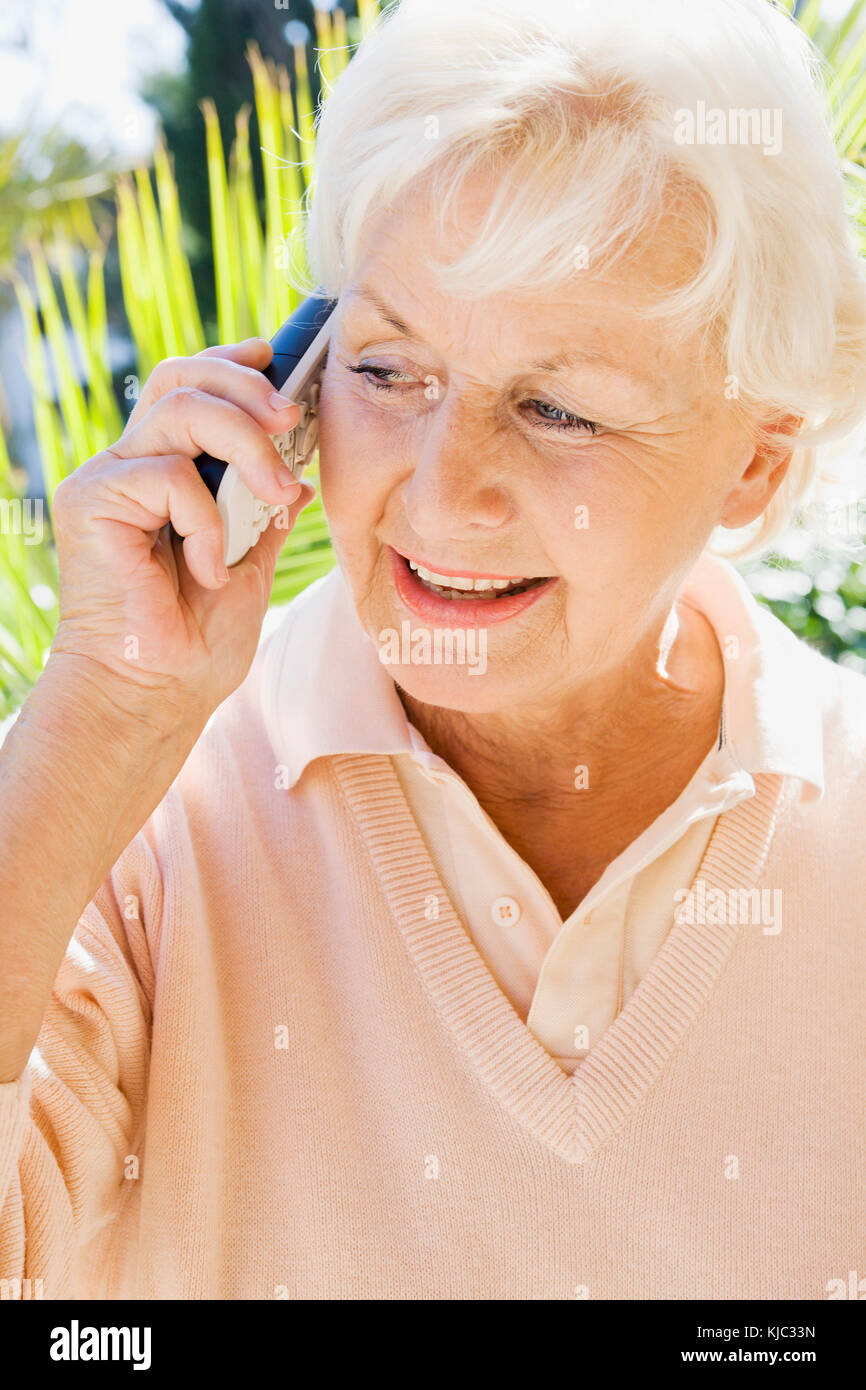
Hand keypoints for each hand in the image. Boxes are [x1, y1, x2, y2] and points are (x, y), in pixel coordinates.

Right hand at [48, 338, 315, 725]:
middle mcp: (129, 468)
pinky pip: (169, 477)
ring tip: (277, 492)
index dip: (233, 365)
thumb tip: (302, 476)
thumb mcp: (251, 567)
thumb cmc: (197, 644)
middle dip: (245, 385)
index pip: (191, 388)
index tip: (280, 361)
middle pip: (181, 378)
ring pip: (181, 411)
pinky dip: (207, 520)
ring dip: (246, 445)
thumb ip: (265, 514)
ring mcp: (108, 481)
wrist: (156, 697)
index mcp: (163, 476)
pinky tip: (208, 567)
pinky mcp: (92, 502)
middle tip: (291, 416)